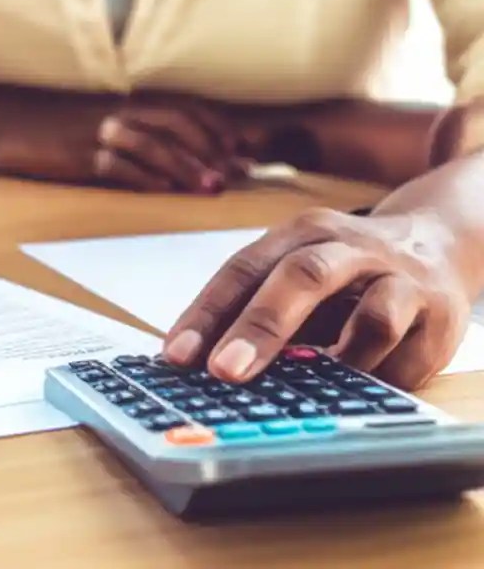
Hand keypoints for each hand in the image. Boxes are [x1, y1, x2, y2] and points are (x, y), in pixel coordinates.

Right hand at [0, 92, 246, 192]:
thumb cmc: (44, 120)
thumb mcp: (92, 116)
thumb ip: (128, 126)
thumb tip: (167, 148)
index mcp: (125, 101)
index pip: (184, 108)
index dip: (218, 127)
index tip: (243, 149)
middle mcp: (117, 111)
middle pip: (178, 124)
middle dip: (212, 148)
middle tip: (239, 172)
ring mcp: (96, 132)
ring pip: (153, 145)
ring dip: (186, 165)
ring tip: (211, 187)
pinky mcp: (76, 154)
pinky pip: (118, 165)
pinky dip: (145, 177)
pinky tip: (164, 191)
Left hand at [162, 208, 471, 388]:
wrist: (438, 241)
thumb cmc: (345, 271)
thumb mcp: (296, 272)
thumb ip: (256, 309)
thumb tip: (204, 366)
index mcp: (301, 232)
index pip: (245, 268)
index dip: (208, 312)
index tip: (178, 354)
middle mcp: (350, 248)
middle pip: (304, 276)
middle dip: (260, 326)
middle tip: (225, 371)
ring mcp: (400, 278)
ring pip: (373, 318)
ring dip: (339, 358)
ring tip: (312, 384)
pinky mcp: (440, 314)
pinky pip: (409, 357)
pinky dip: (381, 377)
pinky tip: (362, 385)